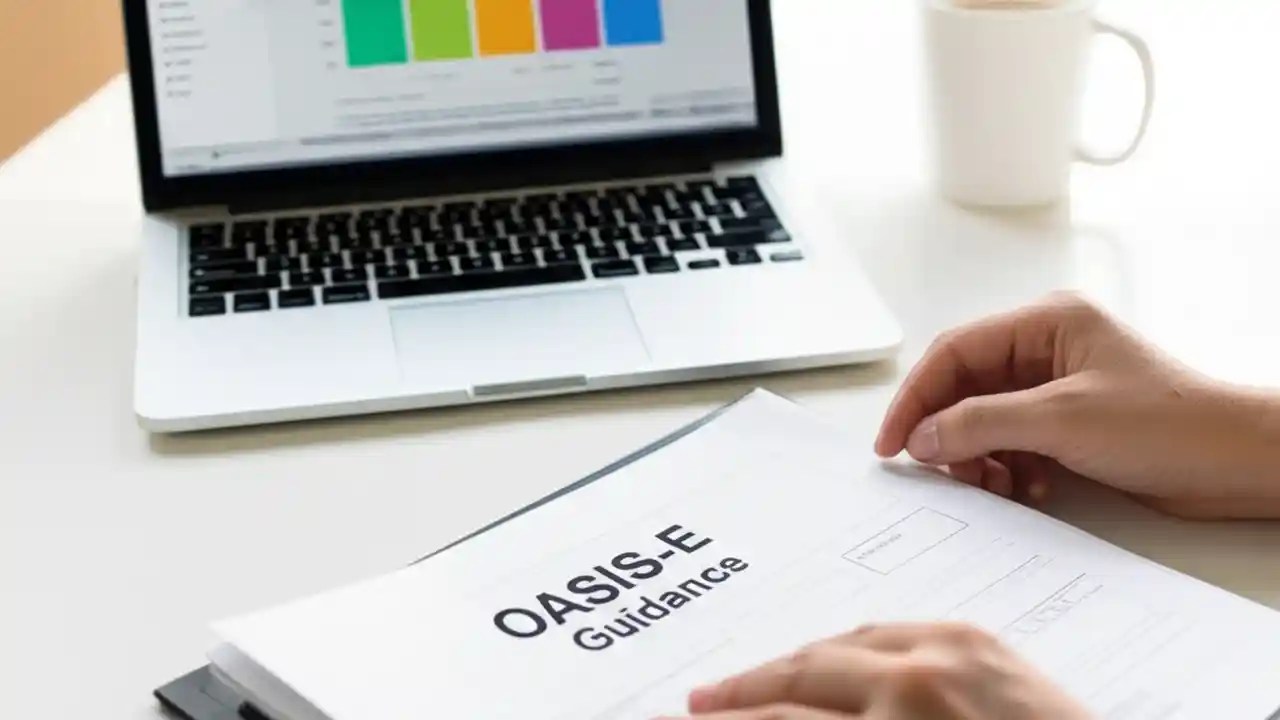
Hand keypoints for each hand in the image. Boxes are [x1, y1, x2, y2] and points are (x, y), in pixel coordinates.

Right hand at [660, 623, 1090, 719]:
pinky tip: (826, 658)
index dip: (732, 718)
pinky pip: (891, 626)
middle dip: (741, 689)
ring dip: (790, 663)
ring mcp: (952, 650)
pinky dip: (848, 643)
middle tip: (701, 701)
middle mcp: (918, 680)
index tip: (697, 719)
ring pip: (839, 642)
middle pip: (799, 673)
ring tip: (751, 682)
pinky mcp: (979, 638)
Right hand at [875, 293, 1279, 518]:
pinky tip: (1025, 489)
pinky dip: (1006, 469)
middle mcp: (1046, 348)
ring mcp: (1058, 387)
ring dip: (977, 456)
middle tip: (934, 471)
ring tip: (990, 485)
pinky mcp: (1070, 424)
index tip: (893, 441)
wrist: (1239, 463)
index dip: (916, 397)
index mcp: (1044, 322)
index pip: (954, 352)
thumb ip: (982, 423)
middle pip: (965, 387)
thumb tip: (922, 437)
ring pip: (985, 420)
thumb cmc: (1172, 423)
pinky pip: (1012, 443)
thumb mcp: (1062, 419)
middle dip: (947, 432)